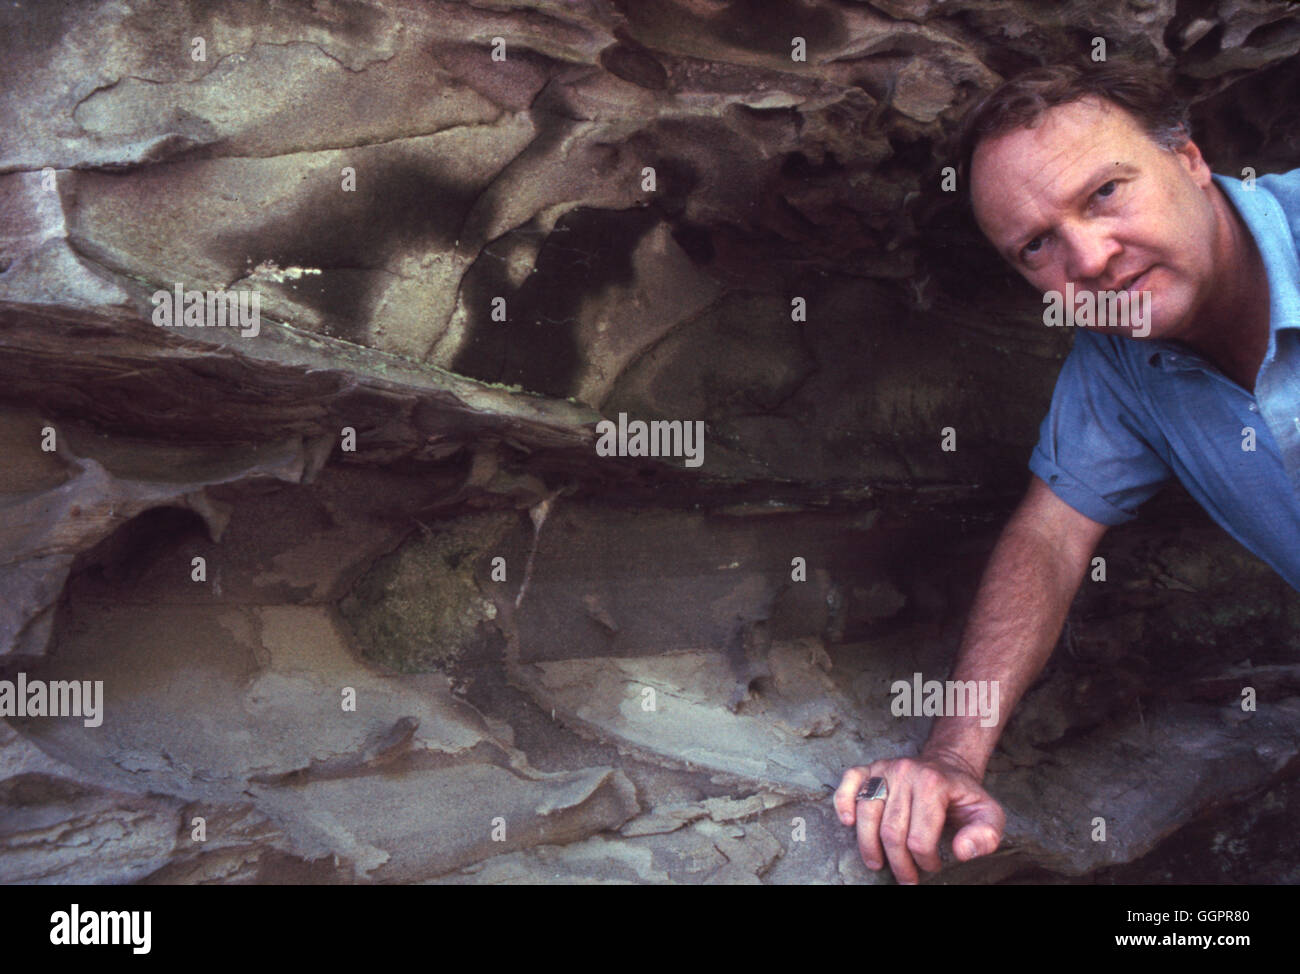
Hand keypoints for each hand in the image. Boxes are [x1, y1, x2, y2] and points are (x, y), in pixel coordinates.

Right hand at [833, 754, 1004, 883]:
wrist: (948, 766)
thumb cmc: (964, 796)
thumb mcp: (989, 814)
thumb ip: (985, 836)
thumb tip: (960, 852)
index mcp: (933, 784)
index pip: (920, 838)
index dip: (925, 861)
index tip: (932, 867)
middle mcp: (906, 772)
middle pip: (891, 831)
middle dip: (898, 862)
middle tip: (907, 877)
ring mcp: (885, 768)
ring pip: (867, 813)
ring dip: (869, 846)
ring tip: (877, 864)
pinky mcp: (870, 767)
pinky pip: (850, 782)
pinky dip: (843, 802)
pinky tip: (848, 823)